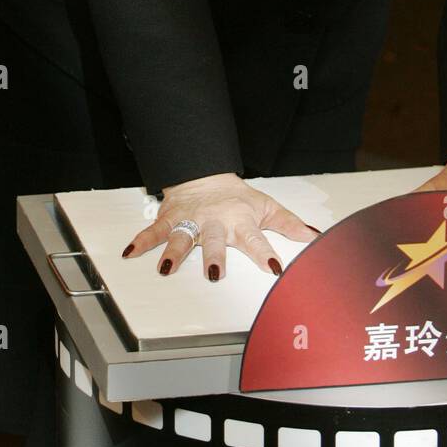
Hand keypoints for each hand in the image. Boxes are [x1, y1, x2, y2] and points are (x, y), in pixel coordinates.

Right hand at [120, 171, 319, 279]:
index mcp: (240, 222)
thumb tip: (316, 237)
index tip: (276, 268)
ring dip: (173, 252)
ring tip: (165, 268)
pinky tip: (130, 253)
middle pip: (214, 242)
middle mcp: (215, 223)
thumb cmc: (237, 197)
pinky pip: (154, 231)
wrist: (204, 173)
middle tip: (215, 273)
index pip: (256, 239)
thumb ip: (290, 225)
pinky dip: (141, 241)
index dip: (266, 253)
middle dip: (214, 257)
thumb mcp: (267, 207)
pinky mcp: (170, 219)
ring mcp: (191, 221)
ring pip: (181, 237)